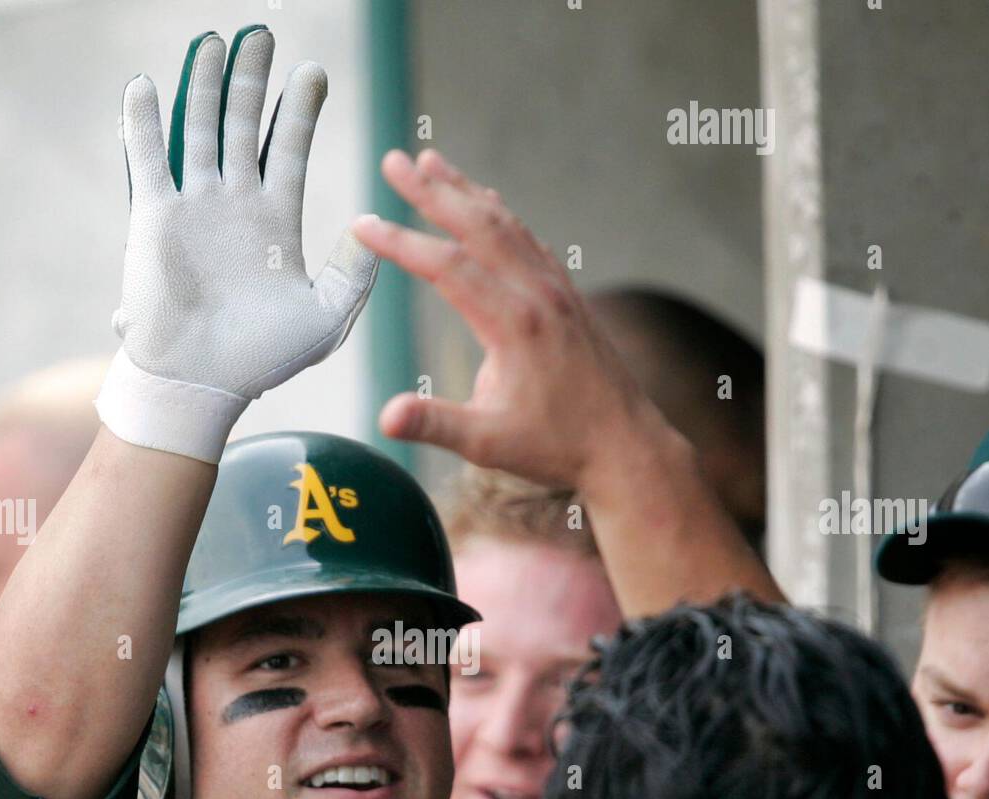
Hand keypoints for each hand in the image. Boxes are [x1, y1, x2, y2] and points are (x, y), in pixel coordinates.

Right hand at [97, 27, 378, 463]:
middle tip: (263, 34)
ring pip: (200, 130)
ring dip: (207, 87)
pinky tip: (147, 87)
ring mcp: (194, 207)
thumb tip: (372, 224)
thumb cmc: (264, 357)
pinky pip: (148, 160)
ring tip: (216, 43)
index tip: (314, 72)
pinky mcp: (155, 218)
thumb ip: (353, 272)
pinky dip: (144, 124)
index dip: (301, 110)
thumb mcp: (326, 317)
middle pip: (246, 125)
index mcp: (275, 221)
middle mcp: (234, 205)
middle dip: (254, 81)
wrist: (204, 381)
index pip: (289, 149)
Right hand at [353, 149, 670, 490]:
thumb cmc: (557, 448)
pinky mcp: (568, 297)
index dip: (400, 243)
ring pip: (505, 224)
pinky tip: (486, 203)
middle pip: (477, 225)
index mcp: (515, 323)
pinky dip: (499, 212)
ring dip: (465, 190)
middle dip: (431, 190)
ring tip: (431, 161)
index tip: (362, 224)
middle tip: (392, 159)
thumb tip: (386, 417)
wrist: (626, 448)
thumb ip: (435, 425)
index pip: (446, 267)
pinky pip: (528, 239)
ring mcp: (557, 290)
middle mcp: (538, 294)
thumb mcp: (488, 444)